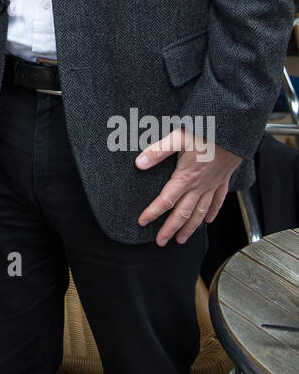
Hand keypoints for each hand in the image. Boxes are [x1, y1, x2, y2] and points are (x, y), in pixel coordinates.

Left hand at [136, 128, 241, 245]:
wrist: (234, 131)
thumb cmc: (206, 133)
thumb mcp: (177, 138)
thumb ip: (158, 152)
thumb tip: (139, 163)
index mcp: (186, 178)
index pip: (166, 201)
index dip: (153, 212)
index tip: (143, 222)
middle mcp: (199, 186)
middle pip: (183, 214)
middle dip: (170, 229)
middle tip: (161, 242)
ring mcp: (212, 185)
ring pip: (200, 213)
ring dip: (190, 228)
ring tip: (181, 239)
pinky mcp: (222, 181)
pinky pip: (218, 202)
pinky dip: (212, 213)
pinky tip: (208, 220)